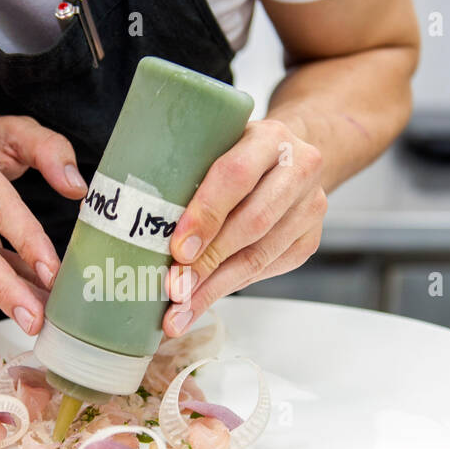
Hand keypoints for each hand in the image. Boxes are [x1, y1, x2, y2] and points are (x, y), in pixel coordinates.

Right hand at [0, 114, 86, 334]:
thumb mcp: (15, 129)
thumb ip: (50, 149)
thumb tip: (77, 186)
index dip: (24, 239)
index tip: (52, 271)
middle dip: (3, 288)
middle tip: (35, 319)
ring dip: (5, 296)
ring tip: (39, 319)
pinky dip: (2, 289)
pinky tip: (31, 302)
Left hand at [163, 118, 326, 336]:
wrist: (287, 156)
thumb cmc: (237, 152)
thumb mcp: (215, 145)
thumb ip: (189, 170)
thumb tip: (140, 220)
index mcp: (269, 138)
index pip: (235, 176)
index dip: (205, 215)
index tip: (177, 249)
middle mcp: (299, 169)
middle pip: (252, 223)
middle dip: (208, 262)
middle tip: (174, 290)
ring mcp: (310, 207)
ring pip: (260, 255)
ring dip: (216, 286)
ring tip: (181, 310)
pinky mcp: (309, 238)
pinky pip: (267, 269)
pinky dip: (231, 286)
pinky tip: (204, 299)